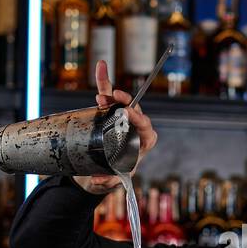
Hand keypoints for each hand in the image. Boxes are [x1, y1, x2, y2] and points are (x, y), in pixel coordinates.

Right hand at [74, 60, 158, 194]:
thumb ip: (107, 182)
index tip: (129, 114)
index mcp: (142, 144)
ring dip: (112, 95)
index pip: (147, 131)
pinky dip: (104, 81)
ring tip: (102, 95)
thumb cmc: (111, 176)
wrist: (98, 172)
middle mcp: (134, 129)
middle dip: (127, 104)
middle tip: (115, 98)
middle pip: (136, 113)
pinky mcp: (106, 112)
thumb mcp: (111, 181)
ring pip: (121, 103)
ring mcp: (120, 119)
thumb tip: (101, 179)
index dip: (141, 121)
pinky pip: (107, 95)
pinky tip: (101, 66)